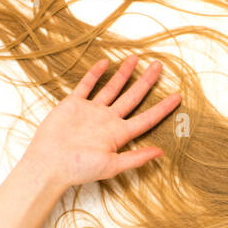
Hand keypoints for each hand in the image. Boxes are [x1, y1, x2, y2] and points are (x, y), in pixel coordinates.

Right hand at [24, 54, 180, 187]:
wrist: (49, 164)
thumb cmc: (79, 168)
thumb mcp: (111, 166)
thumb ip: (136, 158)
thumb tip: (161, 153)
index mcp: (119, 134)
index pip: (147, 119)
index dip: (163, 108)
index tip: (178, 96)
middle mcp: (108, 121)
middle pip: (132, 97)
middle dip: (146, 81)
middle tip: (159, 65)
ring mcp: (91, 111)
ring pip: (112, 88)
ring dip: (123, 74)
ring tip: (135, 59)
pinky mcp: (73, 104)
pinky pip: (86, 86)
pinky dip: (95, 74)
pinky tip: (105, 62)